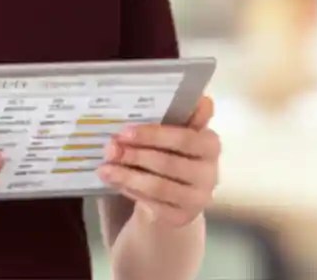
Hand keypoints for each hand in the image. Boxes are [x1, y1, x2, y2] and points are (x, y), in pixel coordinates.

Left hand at [97, 95, 220, 227]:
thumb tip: (202, 99)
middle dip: (134, 155)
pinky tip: (115, 181)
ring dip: (127, 175)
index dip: (153, 135)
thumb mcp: (178, 133)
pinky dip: (130, 190)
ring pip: (157, 186)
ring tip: (105, 168)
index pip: (184, 137)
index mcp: (211, 145)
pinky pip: (151, 203)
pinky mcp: (182, 218)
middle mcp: (210, 174)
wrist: (177, 195)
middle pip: (168, 163)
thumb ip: (185, 117)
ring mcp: (197, 199)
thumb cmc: (174, 154)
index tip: (125, 131)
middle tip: (109, 149)